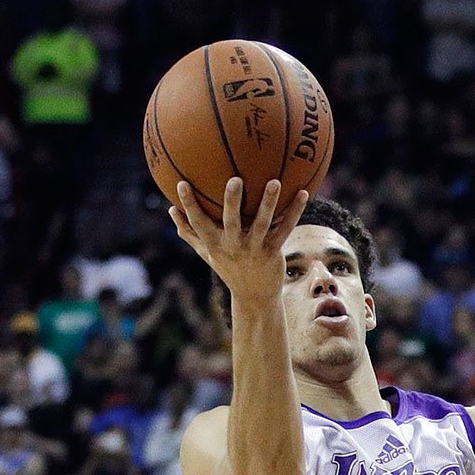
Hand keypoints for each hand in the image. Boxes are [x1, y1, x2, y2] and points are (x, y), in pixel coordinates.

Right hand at [169, 177, 308, 305]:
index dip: (189, 205)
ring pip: (261, 223)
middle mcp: (233, 245)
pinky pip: (285, 228)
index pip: (198, 222)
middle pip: (231, 220)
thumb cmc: (228, 267)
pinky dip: (295, 211)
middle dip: (232, 200)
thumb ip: (189, 232)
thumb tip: (170, 209)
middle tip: (235, 179)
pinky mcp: (273, 251)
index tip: (182, 184)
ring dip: (269, 202)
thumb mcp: (207, 252)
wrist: (254, 296)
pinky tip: (304, 193)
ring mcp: (254, 248)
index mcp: (214, 243)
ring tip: (275, 181)